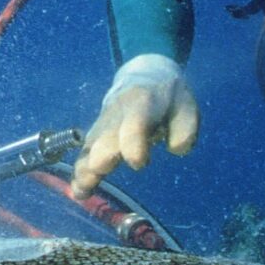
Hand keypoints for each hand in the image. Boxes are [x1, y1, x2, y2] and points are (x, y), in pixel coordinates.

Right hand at [72, 54, 198, 197]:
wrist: (145, 73)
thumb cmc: (169, 96)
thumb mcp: (186, 106)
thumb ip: (185, 129)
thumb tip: (176, 149)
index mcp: (142, 101)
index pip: (134, 121)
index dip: (133, 141)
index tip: (138, 163)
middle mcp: (117, 112)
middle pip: (105, 136)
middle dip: (100, 157)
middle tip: (96, 177)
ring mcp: (103, 123)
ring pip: (90, 146)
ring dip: (84, 168)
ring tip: (81, 191)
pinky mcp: (96, 134)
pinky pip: (85, 152)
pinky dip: (80, 170)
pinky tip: (78, 191)